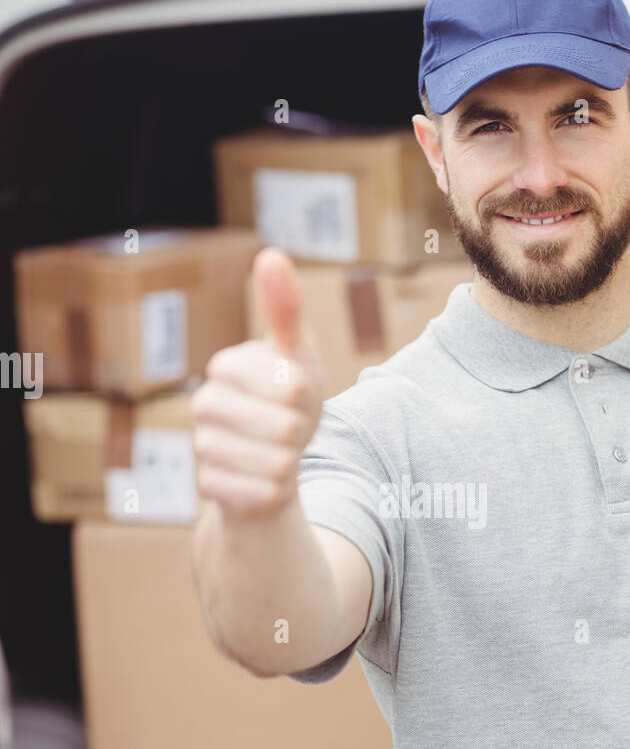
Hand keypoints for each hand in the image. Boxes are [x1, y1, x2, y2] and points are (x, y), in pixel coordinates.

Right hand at [191, 247, 325, 516]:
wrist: (272, 464)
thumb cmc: (288, 404)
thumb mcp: (297, 356)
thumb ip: (285, 311)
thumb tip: (271, 254)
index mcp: (226, 366)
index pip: (291, 385)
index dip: (308, 396)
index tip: (295, 396)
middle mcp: (204, 404)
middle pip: (286, 427)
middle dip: (302, 433)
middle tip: (289, 430)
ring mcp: (202, 448)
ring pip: (277, 464)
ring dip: (291, 464)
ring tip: (279, 455)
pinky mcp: (209, 489)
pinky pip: (264, 494)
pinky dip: (277, 492)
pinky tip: (266, 482)